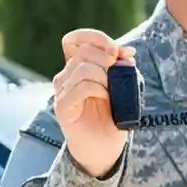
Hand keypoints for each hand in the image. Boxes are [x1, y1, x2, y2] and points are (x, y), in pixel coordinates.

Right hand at [54, 29, 135, 177]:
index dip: (94, 38)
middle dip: (106, 58)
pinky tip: (107, 99)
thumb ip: (121, 66)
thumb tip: (126, 52)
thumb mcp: (122, 85)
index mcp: (75, 68)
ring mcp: (61, 92)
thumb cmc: (112, 116)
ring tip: (112, 91)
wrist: (104, 148)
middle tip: (119, 73)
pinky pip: (82, 87)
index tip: (116, 50)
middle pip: (82, 52)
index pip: (73, 40)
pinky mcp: (63, 107)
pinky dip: (99, 89)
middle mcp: (64, 78)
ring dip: (105, 76)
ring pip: (83, 68)